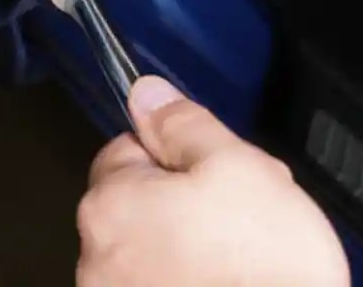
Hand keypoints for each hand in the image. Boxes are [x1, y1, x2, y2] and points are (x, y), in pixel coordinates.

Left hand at [76, 76, 348, 286]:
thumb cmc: (264, 271)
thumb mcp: (238, 168)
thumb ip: (185, 125)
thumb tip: (149, 93)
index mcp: (111, 203)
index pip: (125, 149)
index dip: (174, 153)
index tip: (209, 169)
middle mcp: (98, 257)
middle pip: (137, 203)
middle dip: (183, 202)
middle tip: (238, 214)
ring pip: (151, 249)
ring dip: (186, 247)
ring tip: (239, 260)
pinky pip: (159, 284)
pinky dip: (187, 281)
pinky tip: (229, 284)